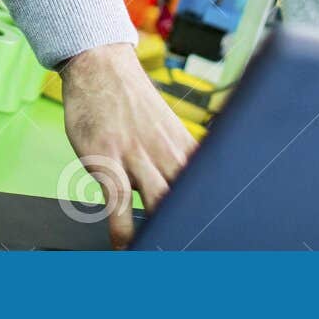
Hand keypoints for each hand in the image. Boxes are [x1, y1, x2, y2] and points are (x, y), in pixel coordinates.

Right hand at [59, 41, 197, 247]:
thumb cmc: (129, 100)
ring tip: (156, 255)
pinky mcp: (105, 156)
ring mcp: (135, 154)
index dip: (215, 216)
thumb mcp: (165, 127)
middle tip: (188, 253)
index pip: (210, 188)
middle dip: (191, 228)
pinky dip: (122, 228)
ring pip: (158, 203)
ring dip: (159, 233)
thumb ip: (179, 158)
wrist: (99, 63)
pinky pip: (117, 200)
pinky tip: (122, 245)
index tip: (219, 240)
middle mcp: (165, 152)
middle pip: (189, 200)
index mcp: (183, 147)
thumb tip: (193, 189)